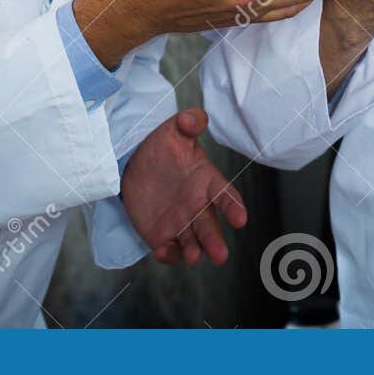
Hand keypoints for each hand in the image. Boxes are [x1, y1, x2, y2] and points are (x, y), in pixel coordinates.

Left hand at [121, 108, 246, 265]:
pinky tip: (165, 252)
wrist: (132, 163)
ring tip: (194, 257)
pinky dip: (168, 253)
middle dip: (215, 241)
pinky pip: (168, 248)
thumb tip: (195, 117)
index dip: (233, 207)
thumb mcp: (173, 131)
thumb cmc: (162, 148)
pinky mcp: (161, 234)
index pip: (224, 195)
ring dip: (195, 251)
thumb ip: (187, 123)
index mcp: (206, 182)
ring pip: (192, 241)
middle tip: (220, 255)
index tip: (241, 218)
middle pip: (210, 226)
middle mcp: (197, 206)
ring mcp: (180, 222)